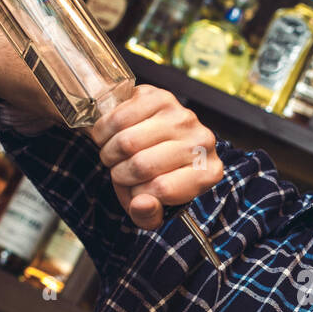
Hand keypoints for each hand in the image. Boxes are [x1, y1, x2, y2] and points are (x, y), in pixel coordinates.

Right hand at [87, 86, 223, 230]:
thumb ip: (148, 215)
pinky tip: (109, 136)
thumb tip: (142, 204)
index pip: (162, 190)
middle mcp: (203, 142)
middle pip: (143, 165)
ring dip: (109, 153)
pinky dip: (104, 131)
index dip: (138, 195)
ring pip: (127, 142)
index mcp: (208, 172)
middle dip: (120, 174)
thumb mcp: (152, 206)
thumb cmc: (153, 175)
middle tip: (119, 172)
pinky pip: (119, 118)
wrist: (147, 138)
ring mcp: (183, 115)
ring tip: (114, 155)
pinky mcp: (160, 96)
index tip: (136, 192)